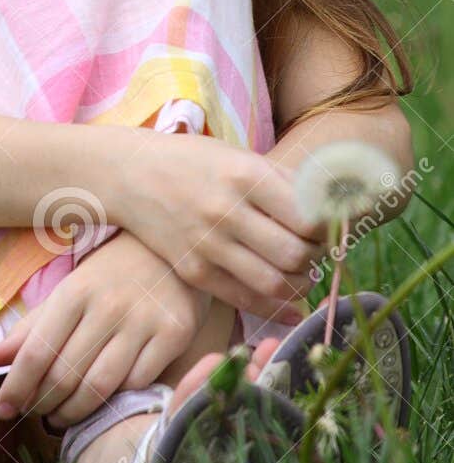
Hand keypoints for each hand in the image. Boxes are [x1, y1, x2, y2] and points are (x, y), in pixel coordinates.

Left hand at [0, 232, 209, 426]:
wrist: (172, 247)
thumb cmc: (111, 275)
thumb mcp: (69, 291)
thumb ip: (31, 328)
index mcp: (74, 291)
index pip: (37, 352)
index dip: (17, 387)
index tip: (3, 411)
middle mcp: (108, 305)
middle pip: (66, 375)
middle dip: (44, 404)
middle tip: (36, 413)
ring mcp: (145, 321)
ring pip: (101, 387)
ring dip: (75, 412)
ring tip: (63, 416)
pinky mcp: (176, 334)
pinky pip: (139, 384)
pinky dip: (117, 399)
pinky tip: (105, 400)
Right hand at [117, 131, 325, 322]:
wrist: (129, 174)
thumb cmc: (193, 161)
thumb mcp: (239, 156)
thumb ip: (284, 183)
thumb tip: (333, 211)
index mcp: (246, 175)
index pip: (309, 218)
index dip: (328, 229)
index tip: (328, 228)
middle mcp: (227, 210)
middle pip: (296, 255)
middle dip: (316, 259)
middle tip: (316, 252)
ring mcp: (208, 244)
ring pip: (275, 283)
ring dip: (299, 284)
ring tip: (300, 272)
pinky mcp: (193, 270)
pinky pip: (245, 299)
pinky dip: (275, 306)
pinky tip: (287, 301)